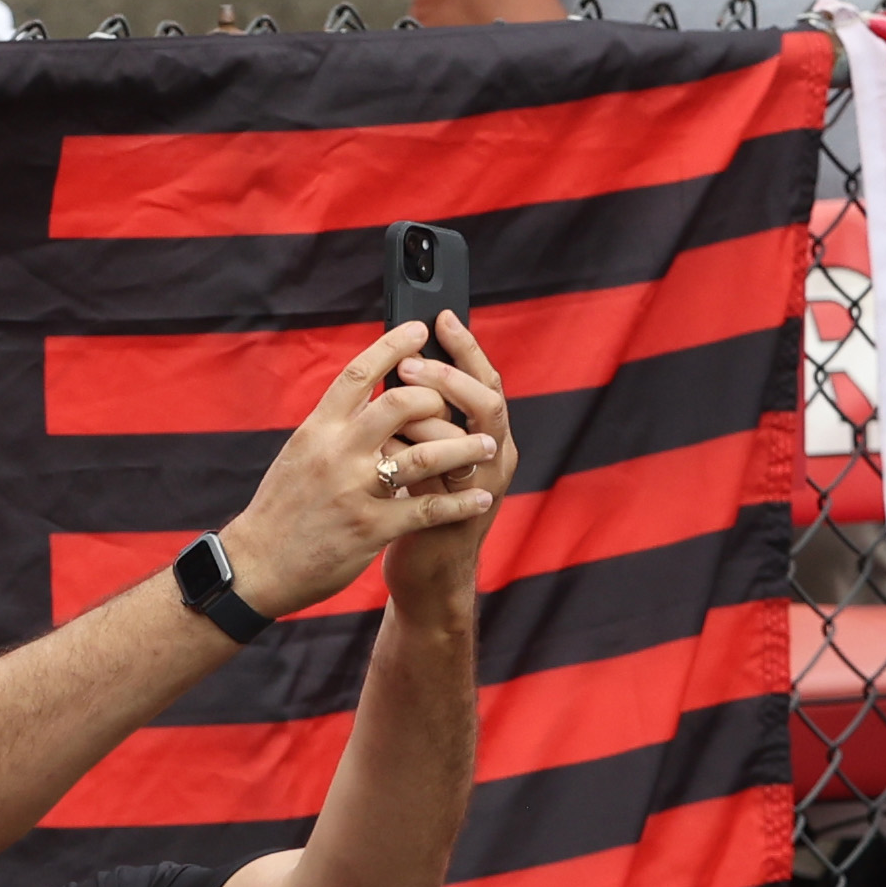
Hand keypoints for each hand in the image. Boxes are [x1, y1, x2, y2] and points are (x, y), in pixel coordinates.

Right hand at [219, 322, 498, 619]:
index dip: (393, 346)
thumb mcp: (300, 454)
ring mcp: (355, 490)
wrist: (257, 564)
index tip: (420, 328)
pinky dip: (458, 503)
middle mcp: (336, 452)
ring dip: (464, 448)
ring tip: (486, 445)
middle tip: (457, 405)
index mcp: (317, 429)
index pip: (358, 373)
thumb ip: (333, 427)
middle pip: (401, 404)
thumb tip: (366, 395)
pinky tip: (479, 498)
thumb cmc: (281, 508)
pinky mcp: (370, 528)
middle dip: (439, 400)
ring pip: (425, 455)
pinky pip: (426, 509)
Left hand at [380, 312, 514, 606]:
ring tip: (397, 395)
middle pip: (489, 400)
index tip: (440, 314)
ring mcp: (484, 487)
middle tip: (410, 361)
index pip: (484, 378)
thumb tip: (393, 362)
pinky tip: (389, 445)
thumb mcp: (418, 450)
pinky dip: (416, 457)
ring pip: (473, 437)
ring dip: (433, 413)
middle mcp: (496, 456)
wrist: (427, 572)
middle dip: (449, 376)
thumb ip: (416, 414)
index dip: (466, 346)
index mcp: (486, 434)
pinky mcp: (461, 516)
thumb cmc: (416, 504)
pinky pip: (446, 479)